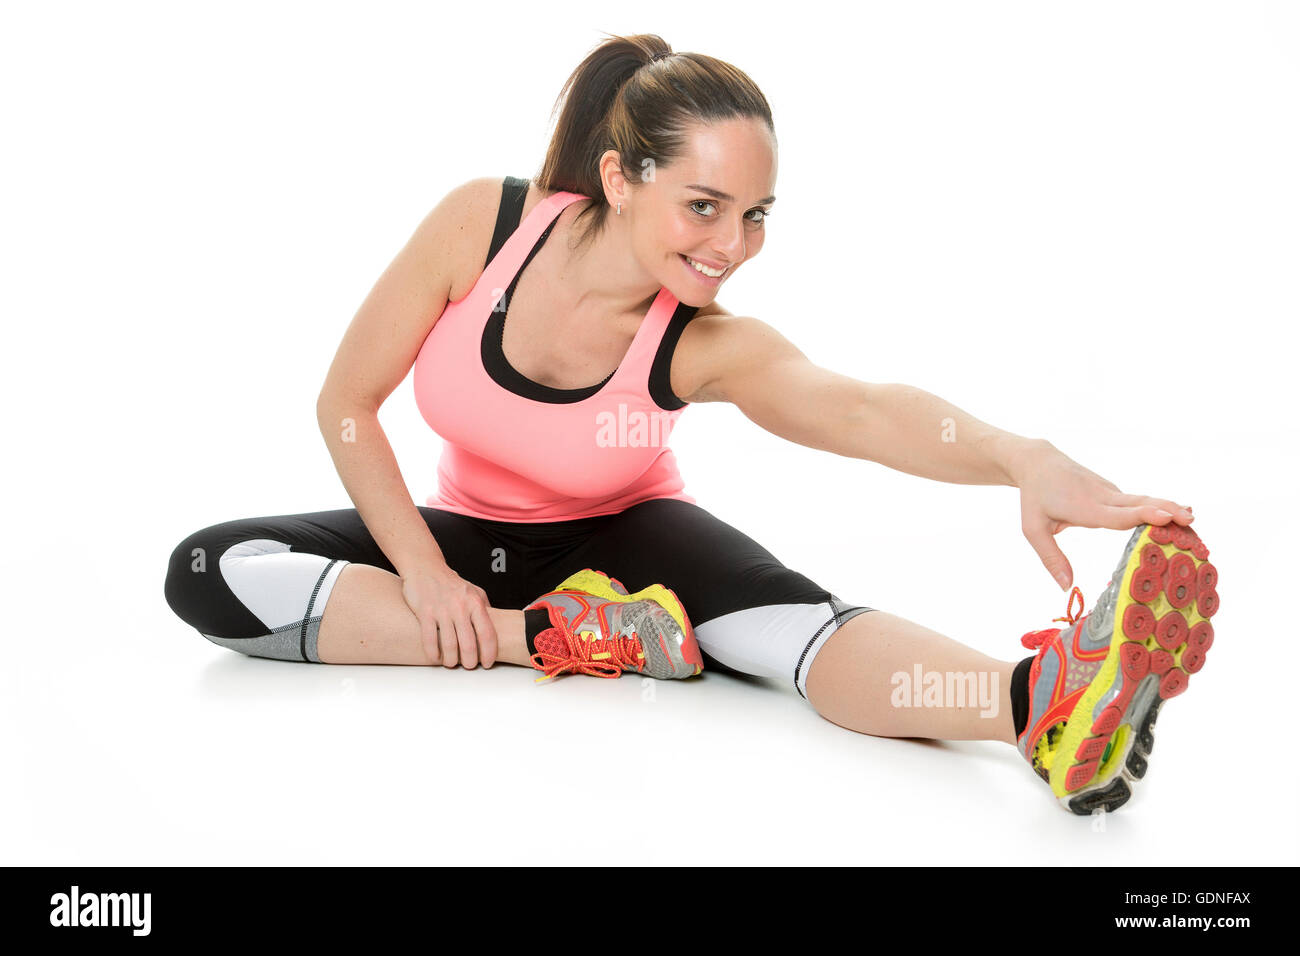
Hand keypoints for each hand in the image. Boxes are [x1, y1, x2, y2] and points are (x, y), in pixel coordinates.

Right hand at [400, 565, 498, 668]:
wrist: (426, 567)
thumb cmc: (451, 582)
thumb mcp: (474, 591)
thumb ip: (484, 607)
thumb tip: (495, 625)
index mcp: (475, 603)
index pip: (487, 634)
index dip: (489, 653)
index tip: (487, 663)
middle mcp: (460, 607)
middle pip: (469, 644)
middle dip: (470, 661)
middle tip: (468, 666)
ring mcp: (442, 610)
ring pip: (449, 645)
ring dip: (451, 660)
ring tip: (451, 663)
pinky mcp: (425, 612)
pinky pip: (430, 639)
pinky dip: (433, 653)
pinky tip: (435, 657)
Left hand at [1013, 441, 1194, 591]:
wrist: (1038, 462)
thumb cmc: (1034, 498)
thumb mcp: (1033, 530)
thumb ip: (1051, 558)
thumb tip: (1066, 587)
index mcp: (1084, 508)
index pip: (1116, 514)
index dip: (1141, 516)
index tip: (1164, 516)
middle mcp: (1102, 497)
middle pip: (1138, 504)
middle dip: (1166, 511)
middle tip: (1191, 520)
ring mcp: (1110, 492)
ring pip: (1142, 500)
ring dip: (1169, 508)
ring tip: (1193, 519)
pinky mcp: (1113, 491)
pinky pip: (1138, 501)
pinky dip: (1159, 508)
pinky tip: (1178, 516)